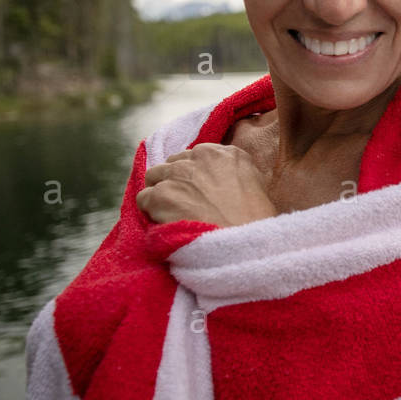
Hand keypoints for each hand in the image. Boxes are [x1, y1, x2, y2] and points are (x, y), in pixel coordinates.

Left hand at [136, 143, 277, 226]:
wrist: (242, 246)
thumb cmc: (255, 223)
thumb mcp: (257, 187)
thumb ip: (235, 174)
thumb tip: (222, 181)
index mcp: (227, 153)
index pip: (197, 155)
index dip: (196, 175)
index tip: (200, 192)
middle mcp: (200, 157)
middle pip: (174, 163)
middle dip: (177, 181)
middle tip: (187, 204)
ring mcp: (178, 174)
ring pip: (154, 177)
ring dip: (161, 194)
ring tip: (174, 215)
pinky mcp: (160, 194)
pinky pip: (143, 198)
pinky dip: (150, 212)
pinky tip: (165, 223)